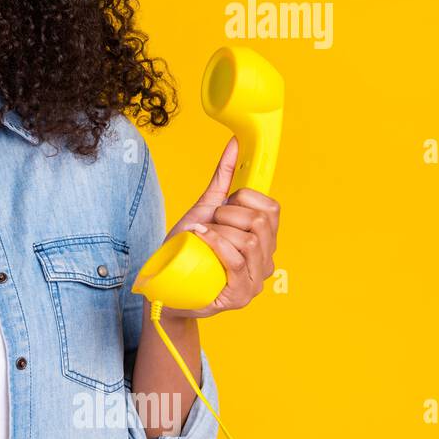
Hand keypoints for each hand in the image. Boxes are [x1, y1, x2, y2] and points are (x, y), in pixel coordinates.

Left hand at [158, 136, 279, 319]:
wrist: (166, 287)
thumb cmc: (187, 250)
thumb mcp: (205, 210)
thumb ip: (223, 180)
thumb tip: (234, 143)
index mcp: (264, 240)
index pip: (273, 209)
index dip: (246, 198)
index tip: (223, 205)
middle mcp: (266, 261)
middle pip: (262, 222)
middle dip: (229, 214)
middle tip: (209, 221)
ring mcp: (255, 281)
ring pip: (250, 241)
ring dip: (219, 231)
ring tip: (201, 234)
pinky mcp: (240, 295)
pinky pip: (235, 260)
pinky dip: (214, 243)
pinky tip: (199, 238)